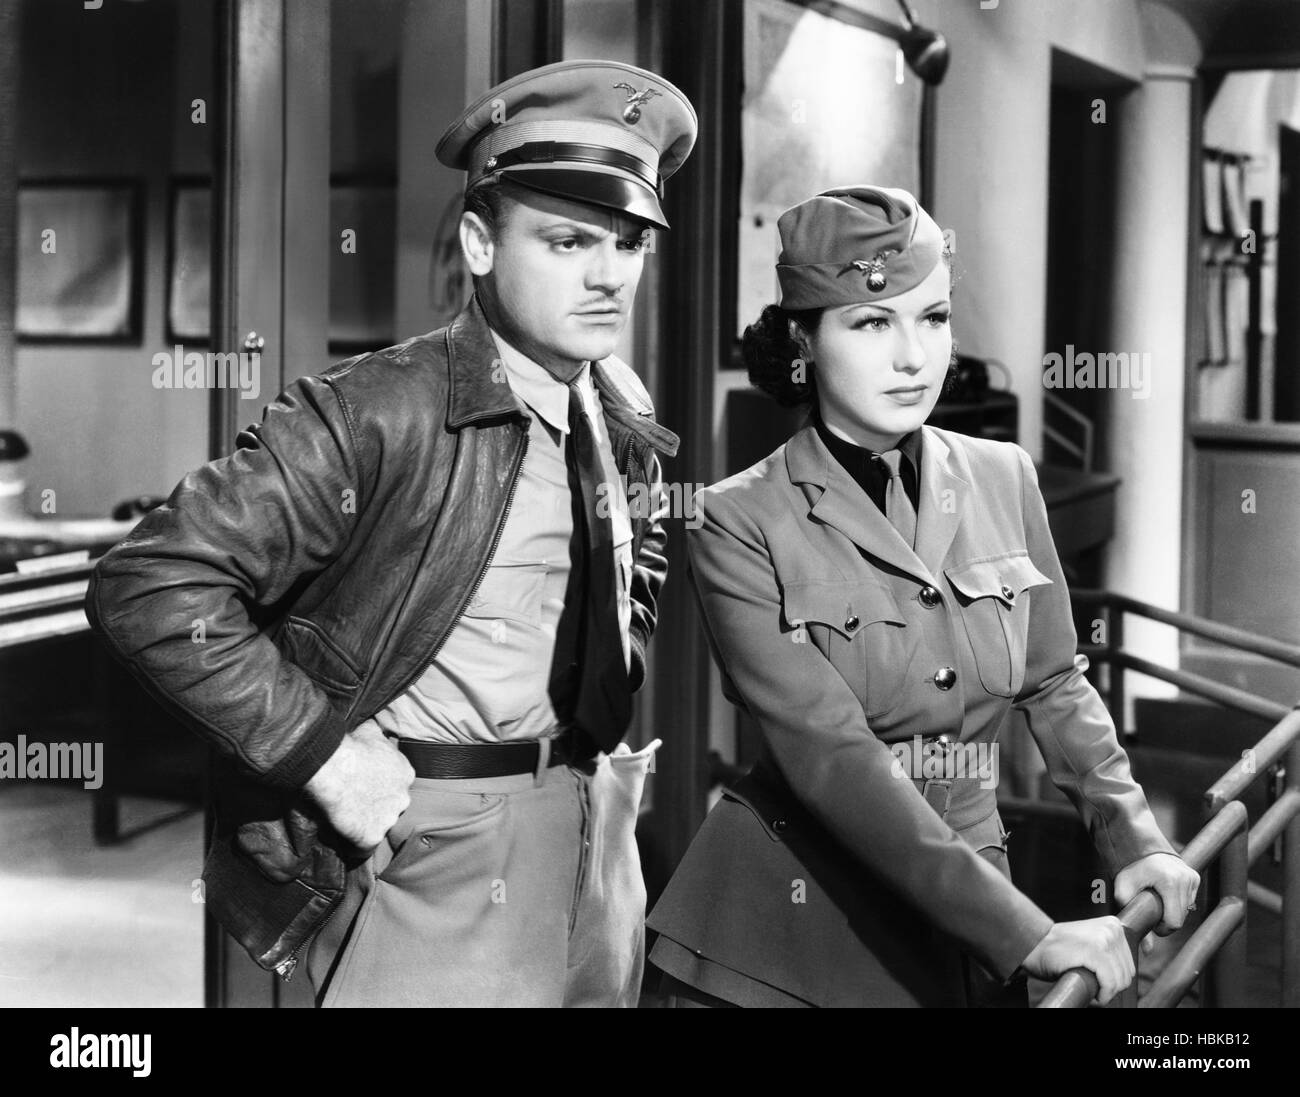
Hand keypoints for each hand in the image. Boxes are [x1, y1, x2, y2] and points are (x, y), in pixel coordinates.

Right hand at [304, 719, 414, 851]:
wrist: (333, 766)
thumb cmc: (350, 746)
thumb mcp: (371, 732)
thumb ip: (379, 736)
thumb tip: (377, 728)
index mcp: (406, 773)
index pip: (398, 784)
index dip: (380, 786)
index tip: (366, 786)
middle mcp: (404, 797)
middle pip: (392, 806)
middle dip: (377, 806)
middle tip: (356, 803)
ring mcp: (389, 819)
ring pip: (379, 826)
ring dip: (366, 825)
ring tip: (346, 821)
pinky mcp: (372, 837)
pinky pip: (364, 849)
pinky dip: (355, 847)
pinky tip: (345, 843)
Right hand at [1020, 916, 1134, 1004]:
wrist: (1034, 944)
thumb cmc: (1060, 948)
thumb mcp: (1091, 942)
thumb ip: (1111, 949)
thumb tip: (1137, 961)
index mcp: (1113, 925)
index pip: (1130, 962)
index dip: (1120, 977)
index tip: (1107, 982)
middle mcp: (1112, 929)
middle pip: (1127, 973)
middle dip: (1112, 986)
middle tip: (1094, 985)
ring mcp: (1104, 939)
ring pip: (1120, 980)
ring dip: (1107, 991)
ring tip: (1091, 987)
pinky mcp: (1095, 952)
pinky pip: (1110, 983)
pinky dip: (1103, 994)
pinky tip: (1092, 992)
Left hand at [1115, 852, 1200, 953]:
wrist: (1138, 846)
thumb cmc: (1129, 868)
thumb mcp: (1124, 891)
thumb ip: (1134, 918)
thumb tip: (1147, 950)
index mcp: (1169, 882)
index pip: (1174, 921)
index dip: (1162, 928)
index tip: (1152, 923)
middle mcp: (1185, 878)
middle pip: (1181, 917)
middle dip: (1167, 920)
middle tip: (1152, 911)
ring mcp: (1192, 877)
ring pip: (1187, 910)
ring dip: (1173, 910)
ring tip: (1158, 900)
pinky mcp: (1195, 876)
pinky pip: (1190, 899)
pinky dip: (1179, 901)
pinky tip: (1166, 894)